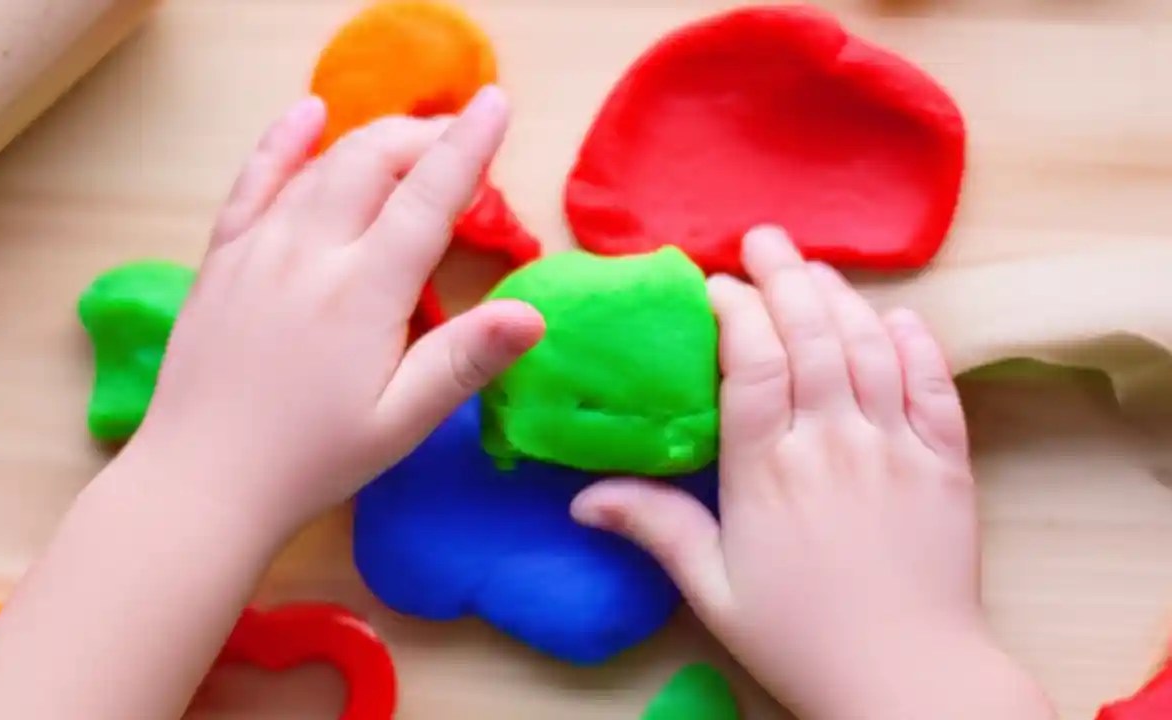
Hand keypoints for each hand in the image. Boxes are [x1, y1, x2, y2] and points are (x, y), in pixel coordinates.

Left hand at [129, 89, 543, 537]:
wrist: (201, 481)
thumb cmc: (313, 460)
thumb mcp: (401, 423)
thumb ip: (463, 361)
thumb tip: (533, 314)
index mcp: (362, 292)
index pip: (427, 196)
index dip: (468, 146)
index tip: (498, 102)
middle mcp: (309, 252)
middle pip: (373, 161)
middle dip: (423, 136)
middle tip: (461, 138)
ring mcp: (258, 248)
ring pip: (323, 165)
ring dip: (374, 141)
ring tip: (412, 139)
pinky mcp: (222, 258)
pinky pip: (254, 180)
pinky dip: (285, 141)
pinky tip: (308, 113)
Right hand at [573, 227, 1053, 718]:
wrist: (908, 681)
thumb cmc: (799, 639)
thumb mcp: (713, 590)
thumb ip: (656, 528)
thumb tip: (582, 496)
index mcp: (768, 471)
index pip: (751, 364)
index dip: (734, 312)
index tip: (716, 284)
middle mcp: (833, 443)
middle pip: (810, 335)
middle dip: (784, 276)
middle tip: (763, 238)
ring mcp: (896, 448)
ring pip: (867, 347)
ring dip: (840, 297)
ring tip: (814, 268)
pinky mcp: (947, 463)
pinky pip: (934, 386)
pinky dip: (915, 344)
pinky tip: (895, 318)